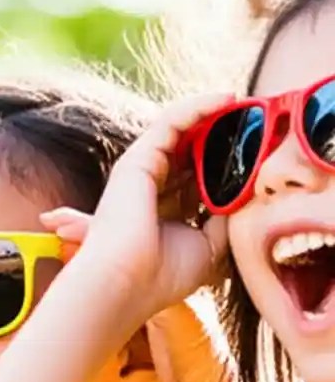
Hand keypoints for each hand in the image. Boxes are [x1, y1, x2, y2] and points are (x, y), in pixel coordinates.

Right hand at [39, 94, 232, 323]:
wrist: (127, 282)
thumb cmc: (161, 274)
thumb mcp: (208, 246)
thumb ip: (223, 219)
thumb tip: (243, 195)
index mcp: (165, 210)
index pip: (196, 174)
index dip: (224, 160)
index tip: (254, 149)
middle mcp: (151, 187)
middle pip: (189, 149)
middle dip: (219, 133)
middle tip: (252, 119)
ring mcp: (141, 172)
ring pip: (179, 130)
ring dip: (211, 113)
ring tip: (242, 102)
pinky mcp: (137, 160)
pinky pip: (170, 122)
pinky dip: (196, 108)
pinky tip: (224, 100)